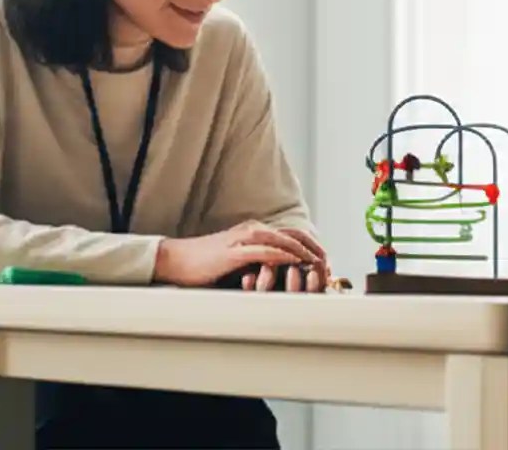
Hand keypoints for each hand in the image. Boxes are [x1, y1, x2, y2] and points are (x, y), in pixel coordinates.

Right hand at [154, 221, 325, 288]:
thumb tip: (281, 277)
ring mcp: (244, 239)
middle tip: (330, 264)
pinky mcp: (235, 252)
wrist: (176, 260)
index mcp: (256, 232)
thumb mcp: (239, 263)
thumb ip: (260, 265)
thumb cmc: (206, 265)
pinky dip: (283, 257)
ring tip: (319, 265)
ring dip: (304, 253)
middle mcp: (254, 230)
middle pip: (294, 235)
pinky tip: (296, 264)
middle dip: (315, 249)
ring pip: (283, 241)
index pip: (293, 235)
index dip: (313, 246)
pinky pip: (265, 252)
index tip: (327, 262)